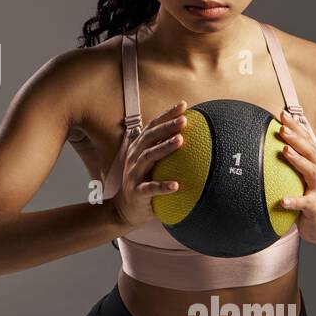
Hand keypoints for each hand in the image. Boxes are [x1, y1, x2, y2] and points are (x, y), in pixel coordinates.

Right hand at [110, 100, 187, 229]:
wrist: (124, 210)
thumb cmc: (143, 184)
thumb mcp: (150, 166)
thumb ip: (163, 152)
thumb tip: (192, 139)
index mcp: (138, 149)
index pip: (152, 127)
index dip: (166, 115)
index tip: (183, 105)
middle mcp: (134, 158)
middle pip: (150, 138)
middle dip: (166, 127)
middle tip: (184, 119)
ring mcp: (134, 175)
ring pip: (148, 157)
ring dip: (164, 148)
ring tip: (180, 140)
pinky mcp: (137, 193)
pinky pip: (150, 189)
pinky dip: (162, 186)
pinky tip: (176, 185)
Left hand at [275, 109, 315, 244]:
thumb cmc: (307, 202)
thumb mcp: (298, 181)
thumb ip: (287, 168)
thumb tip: (261, 152)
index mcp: (315, 166)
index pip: (307, 143)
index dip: (297, 128)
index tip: (283, 114)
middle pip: (311, 152)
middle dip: (297, 138)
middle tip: (282, 128)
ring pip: (312, 172)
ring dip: (298, 160)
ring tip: (285, 151)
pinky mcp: (315, 208)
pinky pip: (304, 204)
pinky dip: (294, 201)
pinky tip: (282, 200)